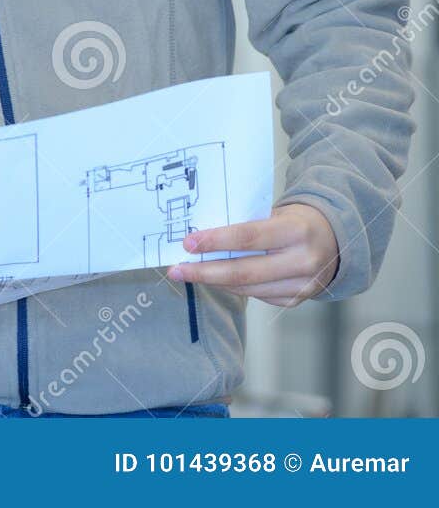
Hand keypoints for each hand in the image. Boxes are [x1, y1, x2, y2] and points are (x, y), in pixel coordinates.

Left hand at [167, 202, 339, 306]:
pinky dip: (233, 288)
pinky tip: (215, 280)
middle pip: (244, 271)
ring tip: (189, 273)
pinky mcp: (297, 299)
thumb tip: (202, 237)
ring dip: (214, 281)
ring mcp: (303, 285)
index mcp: (297, 231)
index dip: (215, 241)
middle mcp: (304, 261)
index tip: (187, 243)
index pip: (248, 238)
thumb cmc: (297, 221)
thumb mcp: (276, 213)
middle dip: (205, 271)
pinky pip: (257, 296)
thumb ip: (246, 225)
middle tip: (177, 269)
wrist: (337, 240)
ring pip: (248, 288)